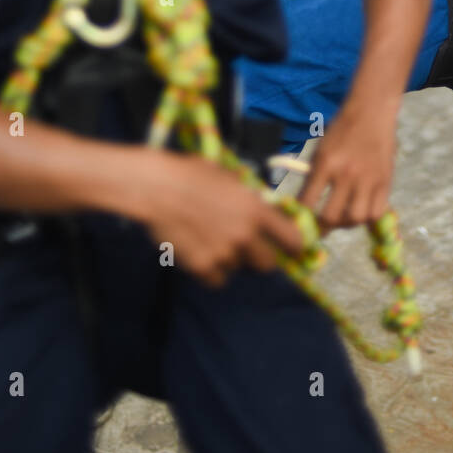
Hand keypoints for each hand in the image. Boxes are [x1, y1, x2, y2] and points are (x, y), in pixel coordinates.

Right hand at [135, 151, 303, 286]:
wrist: (158, 187)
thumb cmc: (192, 173)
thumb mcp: (230, 177)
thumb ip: (250, 197)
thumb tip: (263, 208)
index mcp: (256, 209)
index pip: (292, 238)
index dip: (294, 246)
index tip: (292, 250)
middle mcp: (245, 234)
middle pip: (268, 264)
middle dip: (260, 258)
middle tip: (247, 249)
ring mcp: (224, 253)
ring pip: (238, 269)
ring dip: (231, 261)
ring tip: (213, 243)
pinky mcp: (202, 266)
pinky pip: (217, 279)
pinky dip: (212, 272)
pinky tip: (201, 254)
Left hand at [297, 108, 395, 230]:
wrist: (371, 113)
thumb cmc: (341, 130)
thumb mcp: (320, 149)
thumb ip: (314, 176)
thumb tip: (306, 205)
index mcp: (325, 164)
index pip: (308, 201)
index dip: (301, 217)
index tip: (301, 222)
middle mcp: (346, 174)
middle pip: (331, 216)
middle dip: (323, 226)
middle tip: (322, 226)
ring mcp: (368, 180)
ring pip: (356, 218)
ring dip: (347, 223)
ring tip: (343, 217)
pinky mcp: (385, 182)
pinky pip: (377, 213)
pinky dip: (368, 218)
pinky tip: (362, 213)